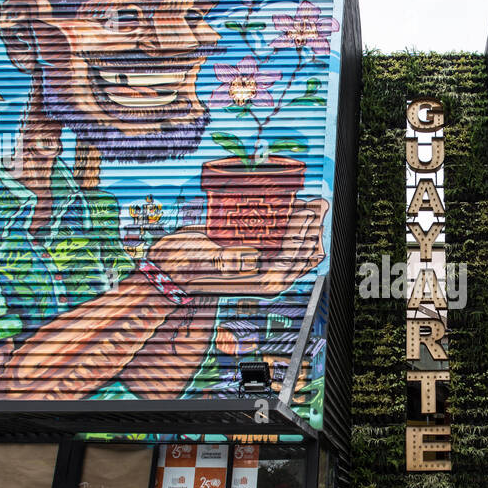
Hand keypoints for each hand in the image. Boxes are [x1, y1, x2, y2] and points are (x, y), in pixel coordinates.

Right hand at [149, 198, 328, 296]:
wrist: (168, 268)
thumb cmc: (183, 263)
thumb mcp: (202, 257)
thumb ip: (224, 260)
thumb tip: (248, 258)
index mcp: (255, 283)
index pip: (287, 259)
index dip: (300, 235)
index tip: (306, 212)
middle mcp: (262, 279)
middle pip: (297, 255)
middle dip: (310, 228)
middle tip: (318, 204)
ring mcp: (260, 270)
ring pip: (294, 252)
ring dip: (306, 229)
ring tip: (315, 206)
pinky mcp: (255, 259)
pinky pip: (282, 248)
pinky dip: (292, 232)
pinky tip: (298, 215)